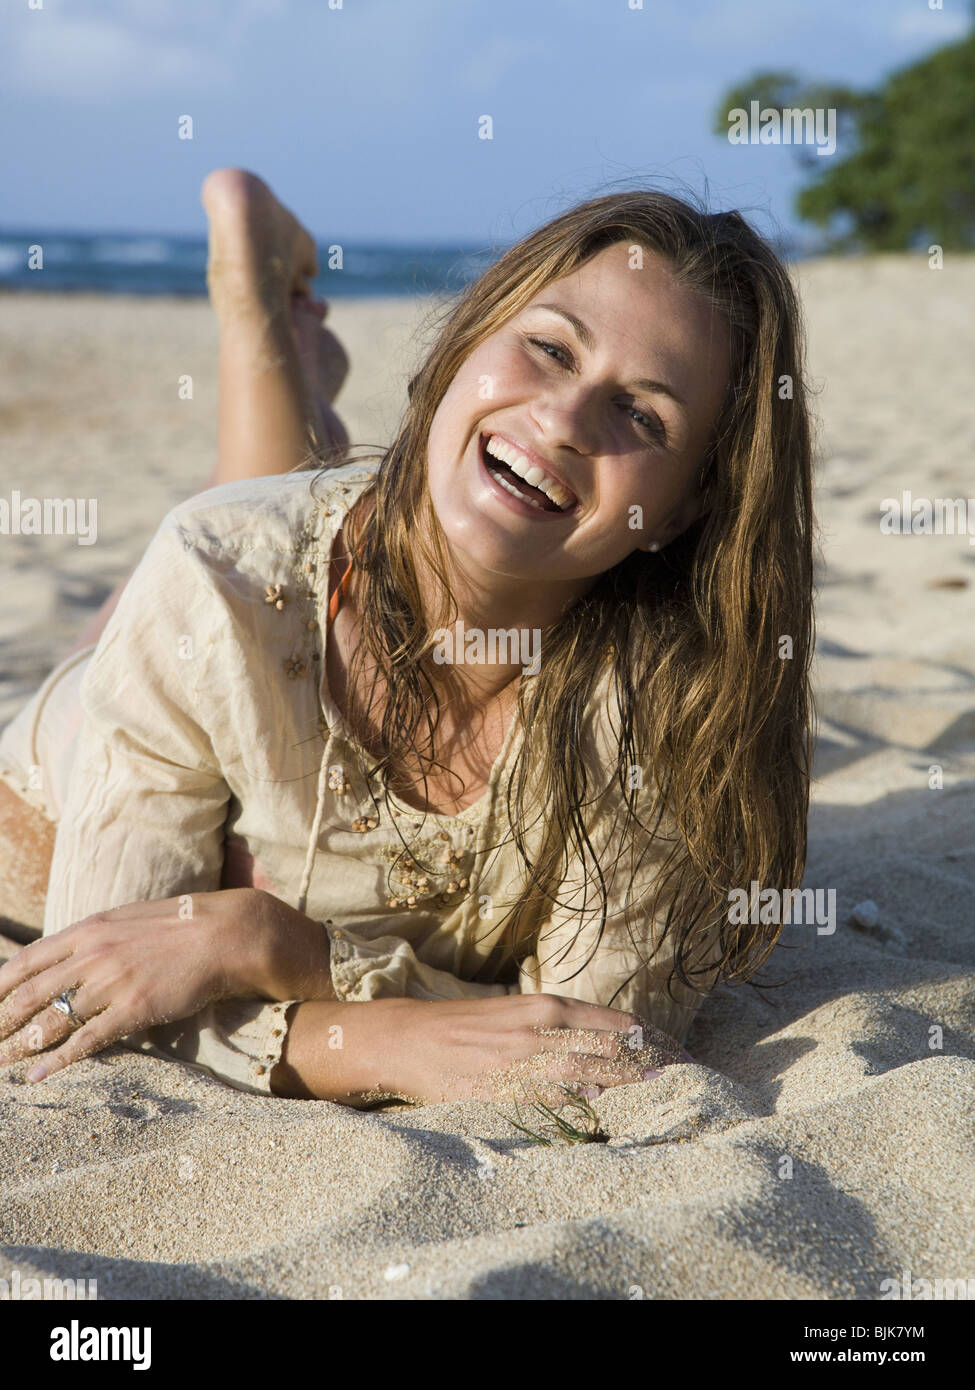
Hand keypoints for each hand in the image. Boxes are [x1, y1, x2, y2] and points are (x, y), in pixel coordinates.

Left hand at [0, 888, 331, 1083]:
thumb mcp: (127, 920)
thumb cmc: (179, 927)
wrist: (224, 934)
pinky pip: (87, 1040)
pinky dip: (57, 1061)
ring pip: (51, 1020)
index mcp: (88, 929)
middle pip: (30, 994)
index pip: (27, 960)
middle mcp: (93, 954)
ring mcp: (112, 982)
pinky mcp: (134, 1008)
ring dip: (19, 1046)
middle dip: (0, 1023)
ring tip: (0, 1065)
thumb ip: (95, 938)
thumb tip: (69, 957)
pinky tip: (37, 1076)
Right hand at [273, 993, 689, 1106]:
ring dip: (621, 1084)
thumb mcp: (513, 1012)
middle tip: (681, 1073)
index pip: (605, 1022)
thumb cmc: (465, 1025)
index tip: (674, 1048)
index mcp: (540, 1007)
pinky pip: (546, 1103)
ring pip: (582, 1075)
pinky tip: (600, 1112)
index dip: (642, 1037)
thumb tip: (604, 1042)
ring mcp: (517, 1064)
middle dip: (644, 1063)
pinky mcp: (498, 1092)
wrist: (407, 1038)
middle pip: (603, 1050)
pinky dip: (576, 1108)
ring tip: (655, 1090)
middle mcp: (535, 1032)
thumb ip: (554, 1025)